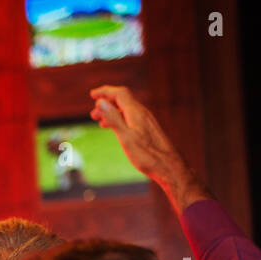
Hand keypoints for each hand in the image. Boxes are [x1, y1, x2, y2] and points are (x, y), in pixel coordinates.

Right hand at [89, 86, 210, 211]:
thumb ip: (113, 119)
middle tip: (92, 115)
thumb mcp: (125, 137)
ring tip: (100, 123)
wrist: (168, 167)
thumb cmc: (146, 155)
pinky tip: (116, 129)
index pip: (119, 94)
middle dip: (106, 103)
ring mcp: (146, 121)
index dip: (105, 92)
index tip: (92, 94)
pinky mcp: (148, 129)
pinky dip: (120, 120)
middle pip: (122, 100)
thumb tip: (100, 102)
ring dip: (112, 113)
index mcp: (136, 113)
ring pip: (126, 110)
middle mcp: (142, 113)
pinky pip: (131, 118)